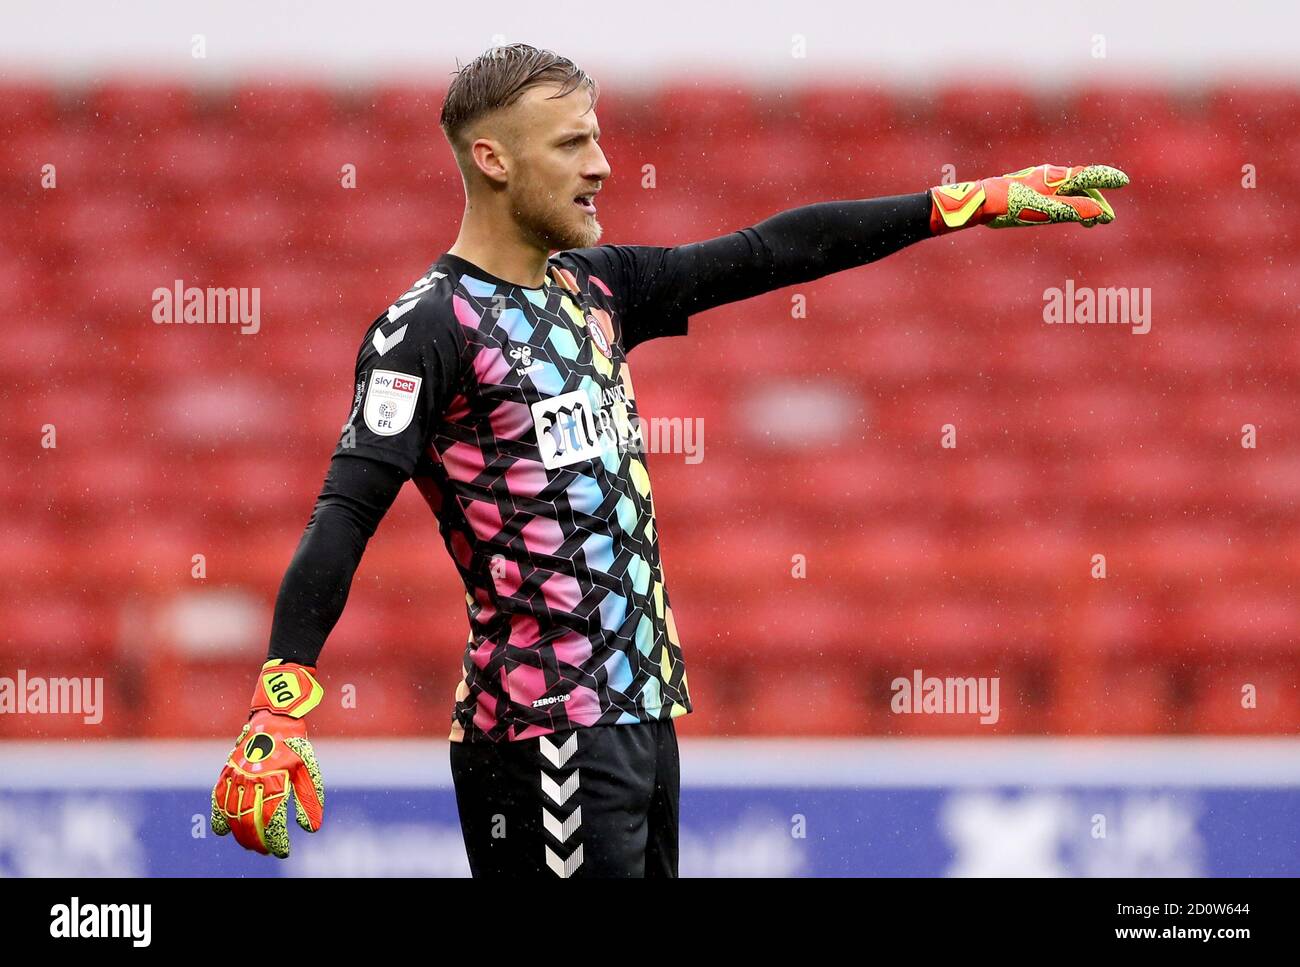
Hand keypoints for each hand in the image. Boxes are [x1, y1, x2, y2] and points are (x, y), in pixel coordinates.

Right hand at [211, 660, 324, 857]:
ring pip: (232, 814)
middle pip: (249, 822)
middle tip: (265, 851)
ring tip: (249, 845)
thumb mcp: (308, 770)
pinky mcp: (227, 771)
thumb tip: (311, 829)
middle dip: (257, 842)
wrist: (274, 719)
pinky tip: (223, 830)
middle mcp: (253, 780)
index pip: (272, 821)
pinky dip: (218, 816)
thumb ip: (309, 800)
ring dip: (240, 834)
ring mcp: (237, 775)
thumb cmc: (295, 746)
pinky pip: (218, 798)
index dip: (277, 841)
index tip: (282, 851)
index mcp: (275, 780)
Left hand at [929, 164, 1128, 232]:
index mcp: (1057, 178)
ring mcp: (1039, 182)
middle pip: (1080, 186)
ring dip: (1082, 205)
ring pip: (1067, 192)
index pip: (1089, 175)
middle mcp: (1050, 176)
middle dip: (1096, 202)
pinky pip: (1055, 196)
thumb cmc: (1013, 205)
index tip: (1123, 181)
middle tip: (1107, 219)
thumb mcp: (1046, 210)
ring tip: (1091, 224)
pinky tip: (1066, 216)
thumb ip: (1073, 209)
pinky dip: (1066, 206)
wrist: (982, 202)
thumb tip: (1101, 211)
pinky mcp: (1028, 190)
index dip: (1106, 179)